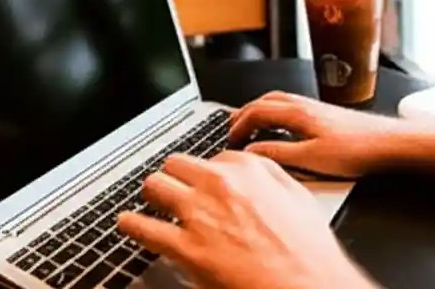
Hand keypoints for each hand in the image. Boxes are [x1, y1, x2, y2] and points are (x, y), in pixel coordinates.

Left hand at [117, 152, 373, 288]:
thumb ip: (272, 177)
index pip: (210, 158)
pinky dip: (130, 225)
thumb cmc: (307, 252)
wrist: (304, 287)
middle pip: (176, 164)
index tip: (201, 181)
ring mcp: (199, 214)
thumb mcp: (299, 198)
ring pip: (155, 186)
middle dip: (174, 177)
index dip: (205, 173)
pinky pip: (143, 227)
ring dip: (153, 194)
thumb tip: (252, 168)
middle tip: (174, 188)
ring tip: (152, 202)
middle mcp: (219, 184)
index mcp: (248, 169)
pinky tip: (126, 224)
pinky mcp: (185, 247)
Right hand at [229, 92, 407, 177]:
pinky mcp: (325, 114)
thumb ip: (279, 154)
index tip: (229, 140)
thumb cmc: (358, 150)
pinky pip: (290, 106)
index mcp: (297, 113)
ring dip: (259, 110)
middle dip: (244, 113)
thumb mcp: (312, 159)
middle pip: (264, 101)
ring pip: (278, 101)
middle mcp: (304, 104)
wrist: (390, 143)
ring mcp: (315, 107)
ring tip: (250, 123)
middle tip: (231, 128)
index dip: (238, 125)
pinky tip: (281, 127)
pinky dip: (275, 113)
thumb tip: (252, 152)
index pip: (256, 112)